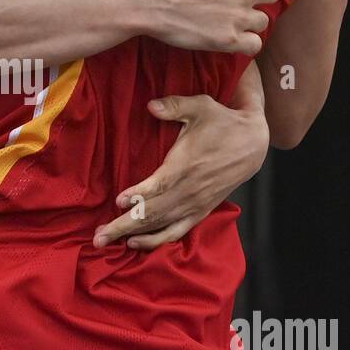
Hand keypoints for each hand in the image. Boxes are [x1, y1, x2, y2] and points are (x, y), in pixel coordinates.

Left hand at [93, 93, 268, 250]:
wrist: (252, 144)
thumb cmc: (222, 123)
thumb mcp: (201, 107)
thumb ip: (175, 106)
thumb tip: (151, 105)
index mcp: (186, 166)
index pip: (160, 185)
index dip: (139, 194)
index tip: (118, 201)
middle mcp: (189, 190)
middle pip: (153, 213)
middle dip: (123, 225)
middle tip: (97, 236)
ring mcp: (194, 204)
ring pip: (160, 226)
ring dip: (133, 235)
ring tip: (106, 241)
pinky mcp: (199, 212)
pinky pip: (176, 232)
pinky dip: (156, 240)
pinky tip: (135, 243)